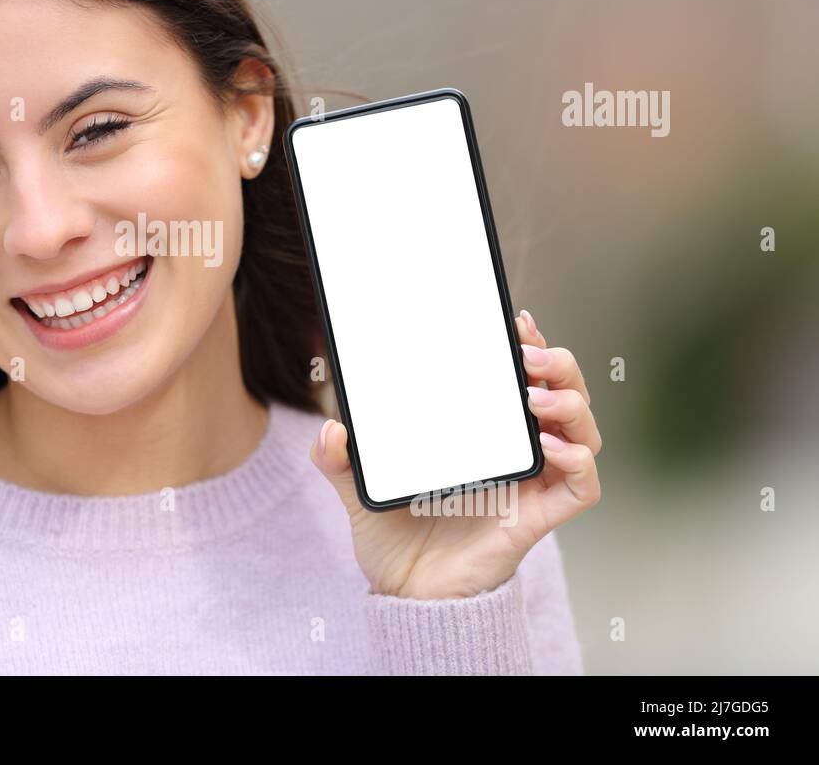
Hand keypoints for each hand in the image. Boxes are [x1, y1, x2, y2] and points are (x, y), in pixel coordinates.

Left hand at [310, 309, 601, 598]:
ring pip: (584, 431)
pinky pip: (583, 485)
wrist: (403, 592)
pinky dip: (576, 459)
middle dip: (558, 363)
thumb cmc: (393, 533)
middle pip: (565, 393)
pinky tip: (545, 445)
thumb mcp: (357, 485)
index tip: (517, 322)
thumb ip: (337, 457)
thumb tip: (331, 429)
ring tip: (533, 395)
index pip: (524, 378)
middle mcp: (516, 451)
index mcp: (485, 432)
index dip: (531, 346)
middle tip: (528, 355)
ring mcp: (532, 484)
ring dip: (570, 403)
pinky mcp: (540, 517)